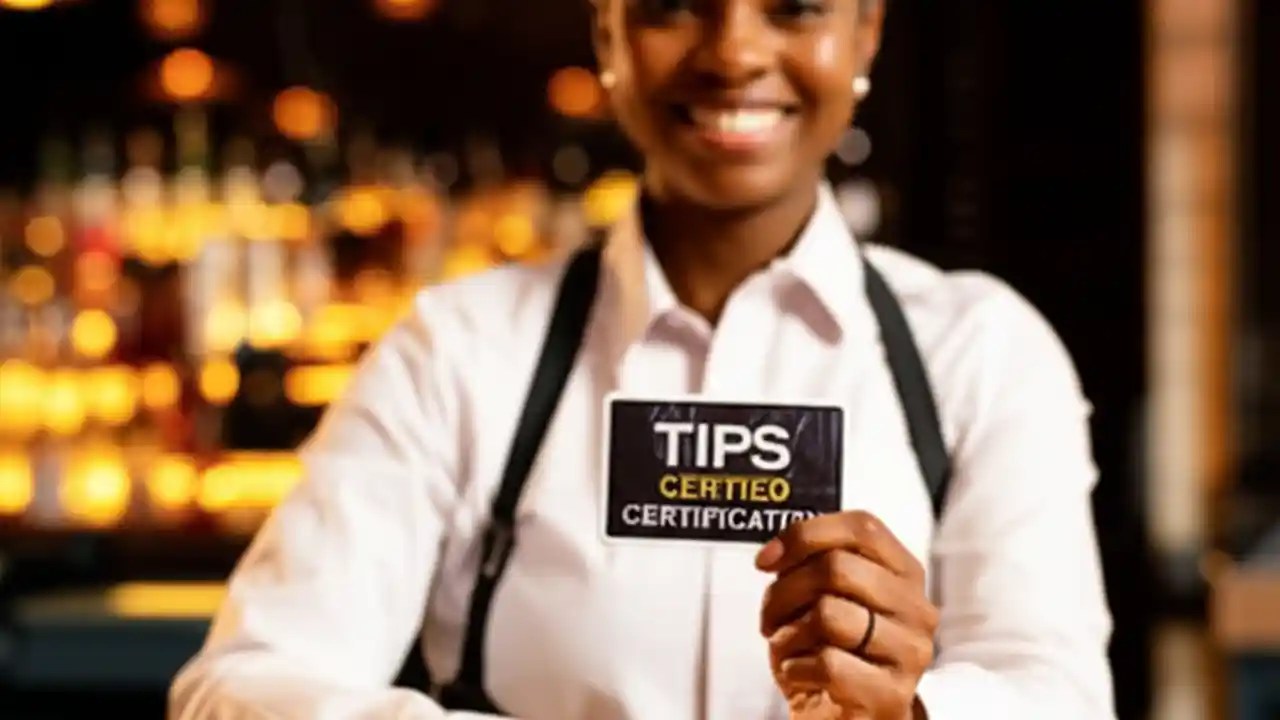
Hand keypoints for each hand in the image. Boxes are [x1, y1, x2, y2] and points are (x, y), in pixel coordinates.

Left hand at [756, 511, 937, 719]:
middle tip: (770, 616)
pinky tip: (800, 674)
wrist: (850, 719)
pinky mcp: (891, 694)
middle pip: (837, 567)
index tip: (767, 561)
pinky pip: (828, 663)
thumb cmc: (833, 653)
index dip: (805, 535)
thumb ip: (812, 566)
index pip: (862, 528)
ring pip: (828, 614)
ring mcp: (909, 653)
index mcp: (904, 575)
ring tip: (787, 648)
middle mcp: (916, 609)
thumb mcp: (825, 599)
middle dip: (784, 591)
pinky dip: (796, 668)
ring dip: (788, 633)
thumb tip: (775, 553)